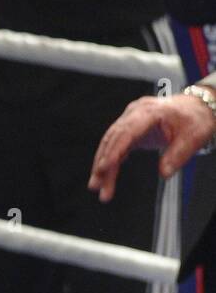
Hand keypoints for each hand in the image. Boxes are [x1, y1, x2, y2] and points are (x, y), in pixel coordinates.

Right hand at [88, 92, 215, 201]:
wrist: (196, 107)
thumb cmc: (195, 119)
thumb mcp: (193, 138)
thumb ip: (177, 155)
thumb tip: (163, 174)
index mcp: (149, 112)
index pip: (125, 132)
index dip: (113, 150)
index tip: (104, 167)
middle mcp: (134, 113)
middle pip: (113, 139)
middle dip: (102, 163)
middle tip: (96, 185)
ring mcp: (131, 119)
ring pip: (111, 142)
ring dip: (102, 163)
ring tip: (96, 184)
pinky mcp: (132, 127)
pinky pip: (118, 143)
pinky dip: (111, 159)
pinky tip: (105, 174)